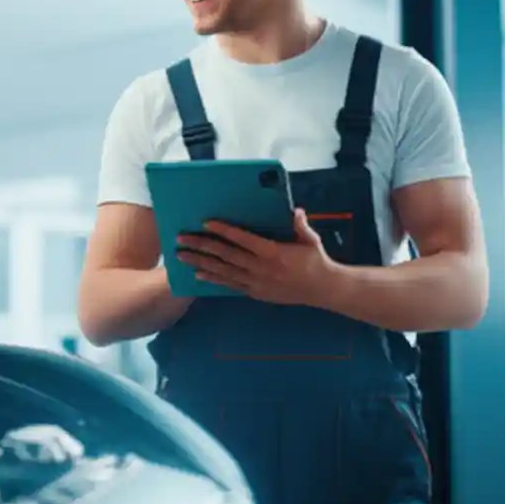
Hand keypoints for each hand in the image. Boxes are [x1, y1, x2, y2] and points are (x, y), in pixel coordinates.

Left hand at [176, 208, 336, 305]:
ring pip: (223, 271)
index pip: (243, 239)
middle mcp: (260, 268)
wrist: (323, 290)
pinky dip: (213, 279)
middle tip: (181, 239)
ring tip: (182, 256)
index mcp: (273, 252)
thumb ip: (300, 225)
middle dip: (202, 246)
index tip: (206, 222)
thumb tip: (295, 211)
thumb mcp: (311, 240)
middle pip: (226, 255)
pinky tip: (198, 274)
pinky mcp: (255, 292)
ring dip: (201, 262)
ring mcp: (256, 282)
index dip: (224, 230)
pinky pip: (230, 285)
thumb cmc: (316, 261)